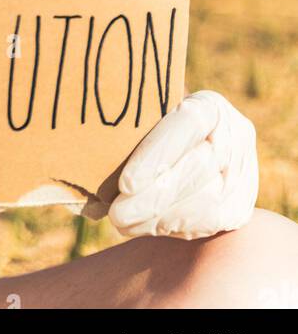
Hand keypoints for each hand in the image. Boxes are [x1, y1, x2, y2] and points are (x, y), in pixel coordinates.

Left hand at [107, 90, 257, 239]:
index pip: (188, 125)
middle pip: (197, 168)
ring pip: (206, 202)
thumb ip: (127, 131)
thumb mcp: (147, 114)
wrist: (196, 144)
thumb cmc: (154, 125)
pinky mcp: (241, 205)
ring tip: (124, 223)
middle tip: (116, 215)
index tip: (125, 184)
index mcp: (210, 105)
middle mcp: (234, 136)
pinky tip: (146, 227)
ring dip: (160, 218)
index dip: (158, 155)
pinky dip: (173, 227)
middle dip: (154, 197)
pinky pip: (211, 223)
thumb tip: (89, 171)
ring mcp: (243, 172)